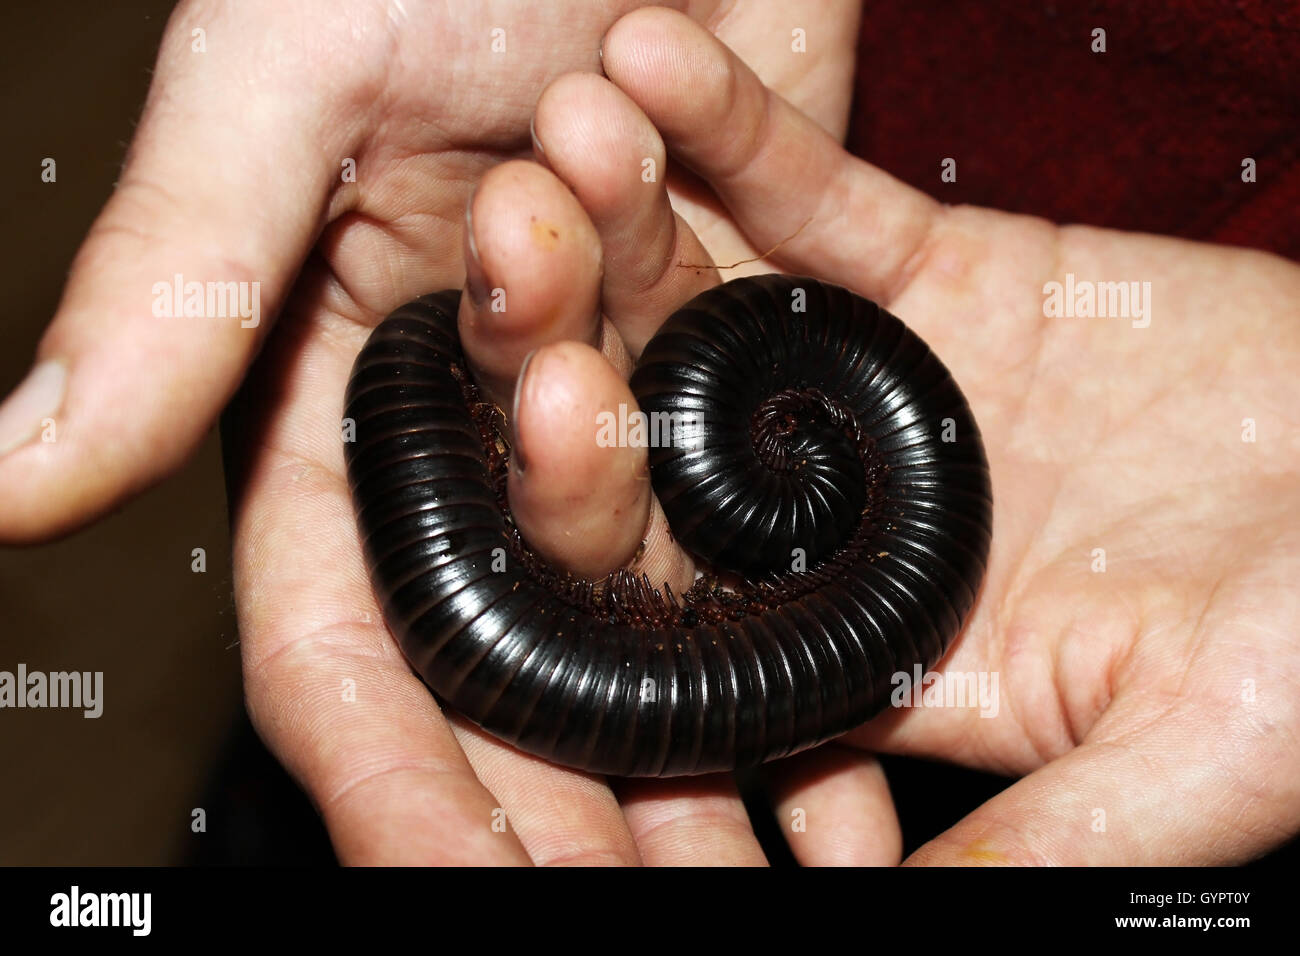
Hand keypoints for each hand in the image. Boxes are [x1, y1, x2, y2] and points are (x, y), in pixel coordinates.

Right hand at [0, 0, 861, 862]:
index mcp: (346, 377)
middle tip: (671, 892)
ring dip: (709, 674)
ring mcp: (629, 377)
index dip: (391, 762)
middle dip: (584, 775)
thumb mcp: (278, 83)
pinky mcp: (749, 332)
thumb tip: (14, 473)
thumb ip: (175, 285)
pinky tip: (868, 702)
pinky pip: (779, 475)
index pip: (349, 619)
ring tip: (780, 804)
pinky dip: (822, 573)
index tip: (444, 869)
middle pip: (522, 641)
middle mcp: (485, 403)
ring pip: (663, 577)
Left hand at [530, 10, 1298, 863]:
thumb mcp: (1201, 751)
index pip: (673, 603)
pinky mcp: (927, 279)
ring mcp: (863, 392)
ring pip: (710, 304)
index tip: (531, 432)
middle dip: (577, 341)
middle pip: (657, 436)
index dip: (589, 526)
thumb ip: (1045, 836)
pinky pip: (811, 202)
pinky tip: (654, 50)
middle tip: (507, 240)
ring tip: (565, 119)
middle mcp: (828, 519)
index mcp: (853, 645)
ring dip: (629, 212)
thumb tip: (870, 908)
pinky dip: (737, 128)